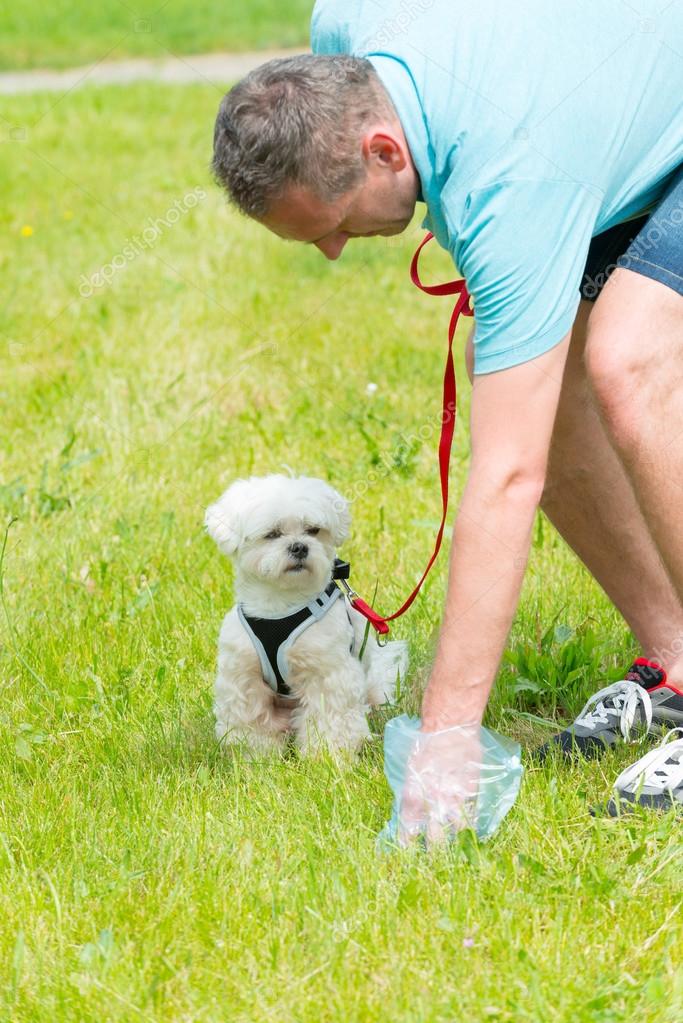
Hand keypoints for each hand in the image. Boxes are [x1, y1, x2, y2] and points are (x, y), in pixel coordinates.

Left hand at [398, 725, 481, 846]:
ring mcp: (455, 798)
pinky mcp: (472, 791)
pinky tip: (472, 829)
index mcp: (414, 795)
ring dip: (456, 838)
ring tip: (457, 847)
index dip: (407, 843)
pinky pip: (474, 814)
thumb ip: (412, 791)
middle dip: (434, 851)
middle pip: (434, 838)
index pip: (408, 828)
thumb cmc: (425, 743)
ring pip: (457, 830)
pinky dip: (472, 823)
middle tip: (434, 858)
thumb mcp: (410, 769)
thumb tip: (409, 810)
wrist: (449, 727)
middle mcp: (434, 801)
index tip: (406, 851)